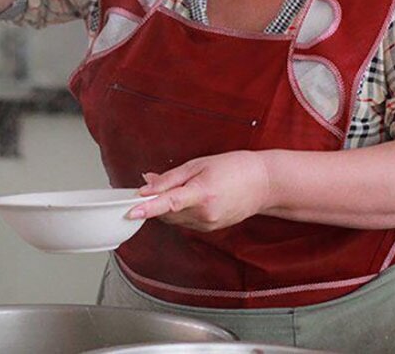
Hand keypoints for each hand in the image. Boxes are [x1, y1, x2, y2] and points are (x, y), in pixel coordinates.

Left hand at [127, 151, 273, 231]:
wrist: (263, 184)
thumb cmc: (234, 168)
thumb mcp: (199, 164)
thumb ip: (170, 177)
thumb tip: (146, 183)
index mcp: (202, 194)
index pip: (169, 203)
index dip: (148, 207)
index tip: (132, 211)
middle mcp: (205, 214)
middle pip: (166, 213)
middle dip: (153, 202)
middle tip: (147, 187)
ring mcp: (208, 225)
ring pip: (174, 219)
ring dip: (166, 207)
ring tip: (177, 188)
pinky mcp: (209, 230)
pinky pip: (184, 222)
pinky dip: (178, 212)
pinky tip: (188, 199)